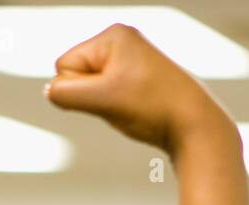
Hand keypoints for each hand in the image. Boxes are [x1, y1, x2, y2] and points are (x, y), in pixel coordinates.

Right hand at [45, 24, 232, 154]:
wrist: (197, 126)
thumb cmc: (152, 108)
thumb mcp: (101, 100)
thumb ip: (66, 94)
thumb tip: (51, 92)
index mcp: (113, 35)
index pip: (64, 65)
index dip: (80, 90)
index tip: (114, 96)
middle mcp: (124, 41)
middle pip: (79, 75)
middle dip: (94, 97)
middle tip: (127, 103)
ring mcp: (134, 60)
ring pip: (95, 90)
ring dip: (107, 106)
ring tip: (137, 108)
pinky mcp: (142, 79)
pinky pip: (111, 97)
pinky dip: (120, 109)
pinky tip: (142, 111)